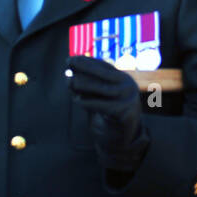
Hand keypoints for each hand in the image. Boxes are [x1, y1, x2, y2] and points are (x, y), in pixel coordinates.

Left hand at [66, 55, 149, 170]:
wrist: (123, 137)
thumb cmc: (108, 114)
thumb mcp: (98, 96)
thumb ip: (88, 87)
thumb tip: (70, 75)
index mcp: (123, 79)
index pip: (104, 66)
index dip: (86, 61)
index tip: (70, 59)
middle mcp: (128, 85)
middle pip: (103, 74)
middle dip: (84, 69)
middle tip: (67, 67)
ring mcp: (128, 98)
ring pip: (101, 88)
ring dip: (83, 84)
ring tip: (69, 82)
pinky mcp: (124, 112)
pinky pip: (101, 105)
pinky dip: (87, 102)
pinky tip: (77, 100)